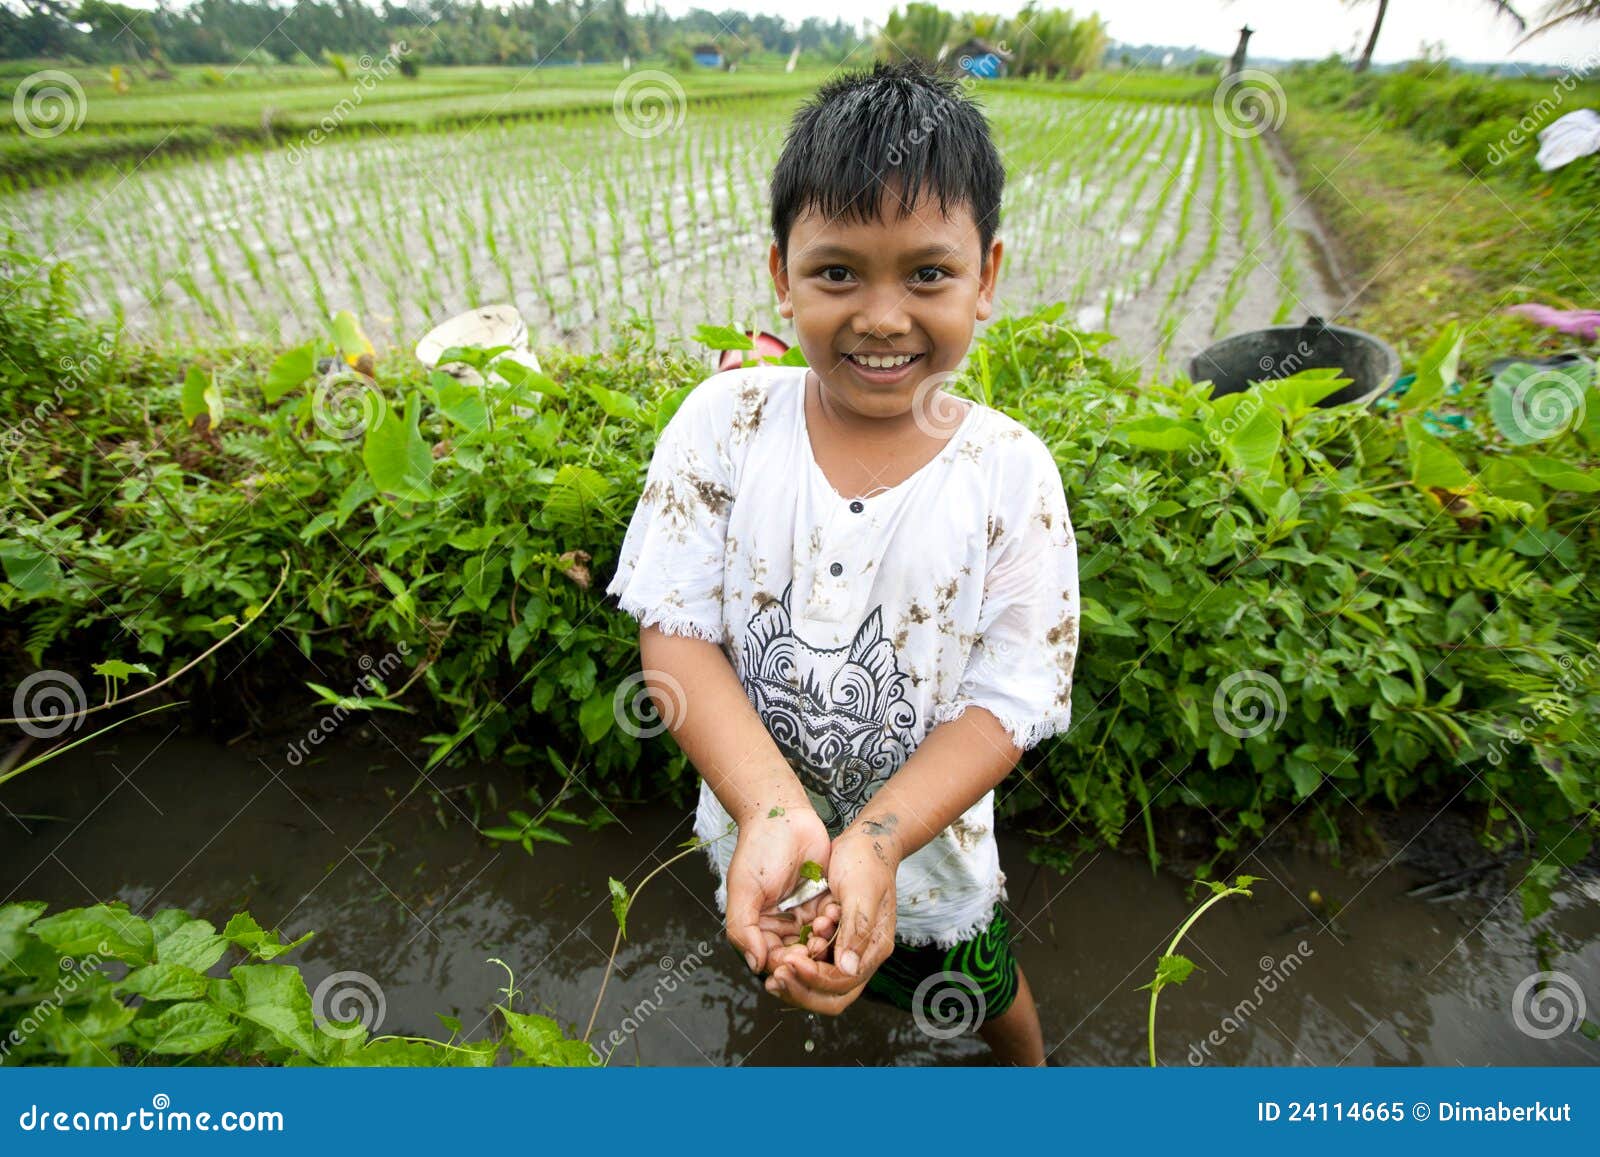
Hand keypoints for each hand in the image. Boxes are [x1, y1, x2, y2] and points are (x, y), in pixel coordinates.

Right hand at [725, 804, 832, 974]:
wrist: (782, 816)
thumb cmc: (757, 850)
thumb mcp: (743, 890)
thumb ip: (743, 928)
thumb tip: (756, 964)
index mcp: (759, 926)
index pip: (772, 959)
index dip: (783, 965)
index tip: (793, 960)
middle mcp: (782, 924)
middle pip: (799, 956)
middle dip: (807, 955)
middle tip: (813, 945)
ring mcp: (804, 912)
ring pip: (819, 941)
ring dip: (823, 939)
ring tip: (822, 923)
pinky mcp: (825, 899)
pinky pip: (834, 921)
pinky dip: (835, 921)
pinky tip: (831, 910)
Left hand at [763, 828, 897, 1014]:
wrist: (865, 841)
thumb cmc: (866, 862)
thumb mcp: (861, 892)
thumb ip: (856, 930)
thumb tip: (847, 968)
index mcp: (872, 948)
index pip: (842, 982)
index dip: (814, 979)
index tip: (789, 963)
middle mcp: (859, 954)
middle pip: (830, 993)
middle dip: (801, 988)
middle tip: (775, 977)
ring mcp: (844, 947)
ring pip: (817, 981)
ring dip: (795, 975)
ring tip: (775, 960)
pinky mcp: (831, 937)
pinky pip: (811, 960)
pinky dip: (795, 959)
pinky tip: (780, 949)